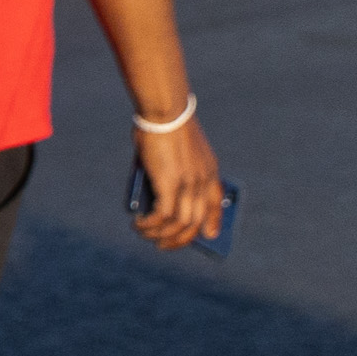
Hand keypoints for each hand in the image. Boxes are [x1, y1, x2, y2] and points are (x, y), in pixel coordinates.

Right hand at [132, 114, 222, 249]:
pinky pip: (163, 215)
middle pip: (196, 221)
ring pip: (178, 224)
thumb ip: (169, 175)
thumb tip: (153, 200)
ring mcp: (188, 184)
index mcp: (209, 170)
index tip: (208, 235)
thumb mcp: (173, 153)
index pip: (217, 203)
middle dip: (179, 239)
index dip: (214, 223)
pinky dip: (150, 225)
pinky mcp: (170, 183)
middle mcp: (203, 181)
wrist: (164, 110)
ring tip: (143, 234)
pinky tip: (139, 224)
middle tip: (162, 245)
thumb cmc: (164, 125)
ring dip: (159, 235)